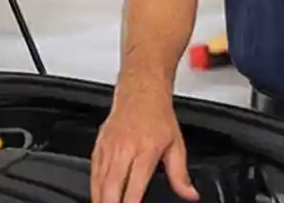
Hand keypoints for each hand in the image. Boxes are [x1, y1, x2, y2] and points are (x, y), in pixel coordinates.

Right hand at [91, 80, 198, 202]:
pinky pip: (93, 172)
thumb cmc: (158, 116)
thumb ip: (180, 174)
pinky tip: (98, 198)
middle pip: (111, 187)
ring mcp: (109, 148)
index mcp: (145, 151)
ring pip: (99, 182)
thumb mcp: (176, 145)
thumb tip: (190, 194)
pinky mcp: (99, 146)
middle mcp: (124, 150)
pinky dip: (94, 188)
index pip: (134, 186)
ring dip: (101, 199)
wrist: (141, 91)